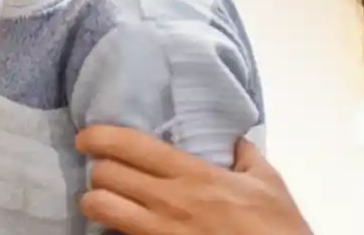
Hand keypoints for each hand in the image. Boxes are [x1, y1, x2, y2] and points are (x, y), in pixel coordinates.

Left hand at [76, 125, 311, 234]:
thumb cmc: (277, 229)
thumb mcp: (269, 184)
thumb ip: (247, 158)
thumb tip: (236, 141)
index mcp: (193, 175)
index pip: (132, 146)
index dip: (99, 137)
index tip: (87, 137)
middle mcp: (169, 201)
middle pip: (105, 175)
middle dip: (97, 171)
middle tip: (102, 171)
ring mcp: (159, 233)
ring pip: (100, 208)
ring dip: (94, 201)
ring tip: (102, 200)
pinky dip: (111, 231)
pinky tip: (118, 227)